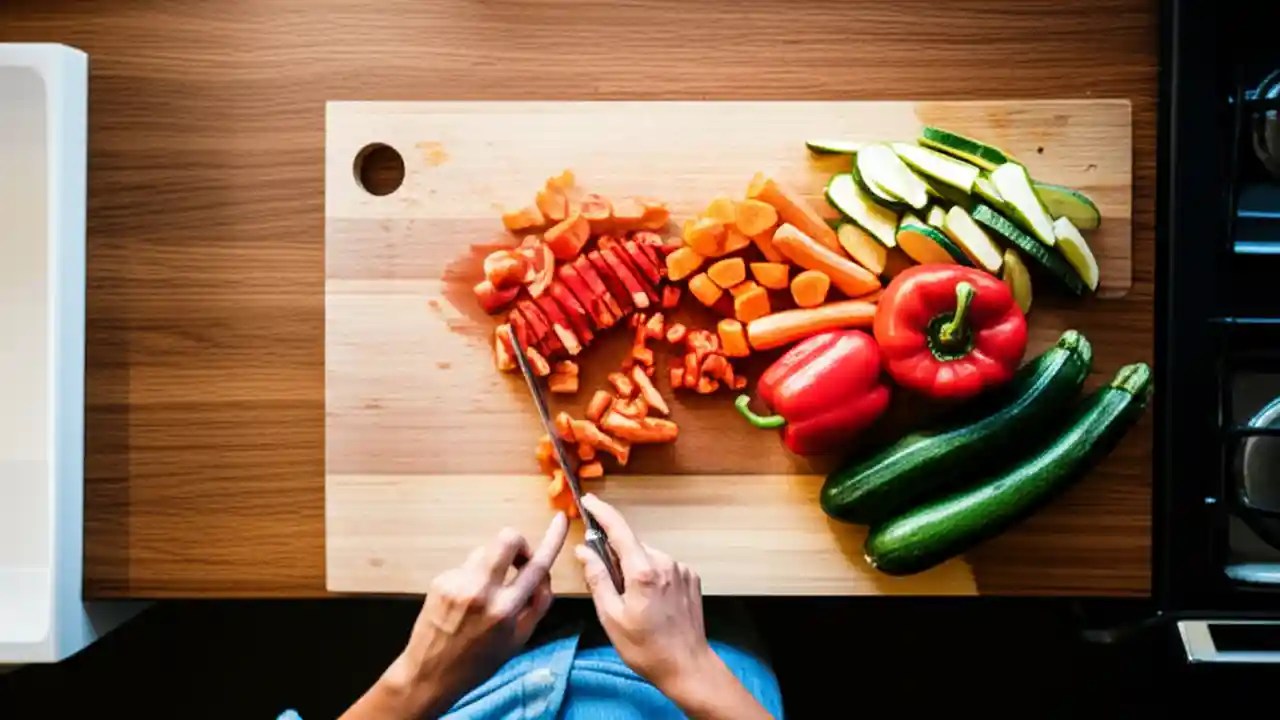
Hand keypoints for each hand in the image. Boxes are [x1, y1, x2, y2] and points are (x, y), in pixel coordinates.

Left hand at [343, 513, 568, 719]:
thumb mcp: (518, 640)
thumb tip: (544, 576)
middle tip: (518, 560)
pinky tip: (465, 601)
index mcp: (505, 610)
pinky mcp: (441, 580)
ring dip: (495, 563)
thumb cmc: (477, 663)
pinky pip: (467, 566)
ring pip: (486, 551)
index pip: (536, 566)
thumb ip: (537, 606)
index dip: (552, 540)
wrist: (429, 673)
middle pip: (507, 539)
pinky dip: (474, 577)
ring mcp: (458, 582)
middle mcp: (481, 591)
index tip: (560, 520)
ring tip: (488, 591)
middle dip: (518, 544)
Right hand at [575, 496, 771, 718]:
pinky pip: (663, 567)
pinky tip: (653, 603)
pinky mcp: (691, 578)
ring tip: (635, 604)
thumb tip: (584, 550)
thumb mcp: (611, 617)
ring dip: (636, 570)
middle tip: (610, 588)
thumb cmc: (645, 648)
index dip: (602, 512)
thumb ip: (597, 578)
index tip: (588, 501)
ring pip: (648, 557)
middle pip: (633, 546)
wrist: (687, 666)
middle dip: (617, 558)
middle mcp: (665, 562)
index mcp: (643, 571)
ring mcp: (681, 569)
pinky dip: (652, 577)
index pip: (619, 530)